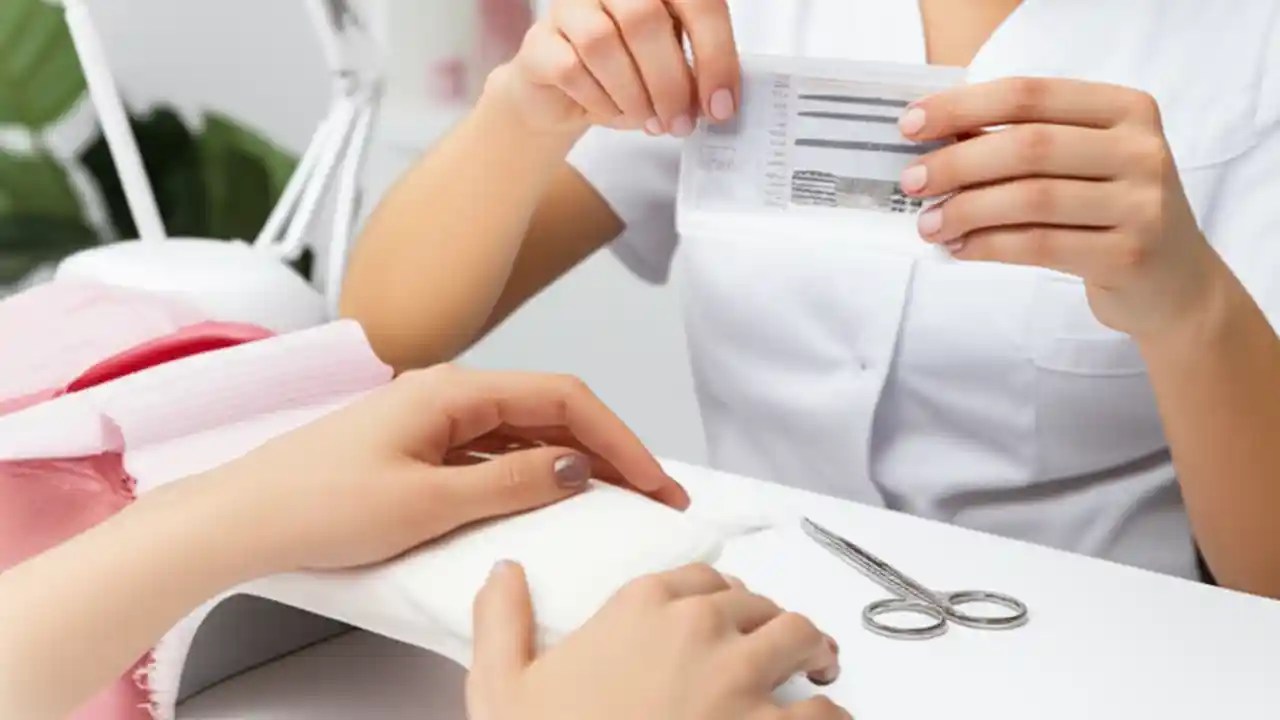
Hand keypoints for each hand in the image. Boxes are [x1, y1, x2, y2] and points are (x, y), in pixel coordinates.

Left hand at [201, 365, 688, 575]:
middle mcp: (448, 393)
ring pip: (525, 432)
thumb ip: (512, 482)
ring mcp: (433, 419)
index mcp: (454, 390)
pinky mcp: (419, 447)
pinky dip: (532, 473)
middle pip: (550, 411)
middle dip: (608, 450)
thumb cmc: (317, 504)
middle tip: (652, 494)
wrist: (242, 518)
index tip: (655, 480)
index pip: (564, 399)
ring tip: (616, 500)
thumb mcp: (429, 502)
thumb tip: (577, 468)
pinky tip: (552, 500)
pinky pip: (494, 452)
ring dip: (574, 462)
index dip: (621, 439)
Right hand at [468, 562, 849, 719]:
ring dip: (812, 652)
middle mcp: (700, 628)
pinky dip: (832, 716)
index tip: (723, 613)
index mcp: (640, 607)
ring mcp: (742, 680)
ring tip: (817, 670)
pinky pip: (826, 712)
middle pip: (757, 603)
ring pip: (802, 637)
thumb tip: (503, 572)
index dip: (716, 594)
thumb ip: (501, 622)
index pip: (700, 577)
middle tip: (772, 646)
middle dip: (766, 622)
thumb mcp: (500, 688)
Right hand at [489, 0, 740, 136]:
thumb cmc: (625, 76)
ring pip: (602, 42)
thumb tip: (718, 101)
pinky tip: (612, 114)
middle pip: (645, 18)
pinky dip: (600, 101)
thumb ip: (695, 72)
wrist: (562, 96)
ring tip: (650, 123)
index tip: (721, 106)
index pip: (698, 0)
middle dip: (670, 81)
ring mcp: (569, 7)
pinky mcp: (539, 41)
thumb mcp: (671, 68)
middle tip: (681, 124)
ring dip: (634, 95)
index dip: (716, 54)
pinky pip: (571, 68)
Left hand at [900, 77, 1224, 339]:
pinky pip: (1039, 244)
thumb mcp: (1080, 164)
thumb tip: (938, 137)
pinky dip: (988, 245)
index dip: (963, 106)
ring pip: (1031, 198)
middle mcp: (1140, 149)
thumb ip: (1020, 144)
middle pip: (1027, 146)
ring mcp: (1141, 203)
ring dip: (966, 211)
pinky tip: (960, 248)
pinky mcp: (1129, 254)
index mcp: (1126, 109)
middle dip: (956, 164)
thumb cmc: (1111, 213)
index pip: (1030, 95)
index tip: (911, 125)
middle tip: (912, 183)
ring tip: (929, 224)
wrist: (1176, 284)